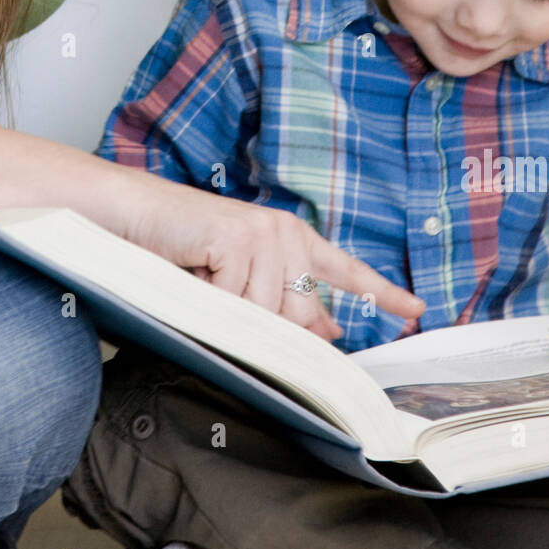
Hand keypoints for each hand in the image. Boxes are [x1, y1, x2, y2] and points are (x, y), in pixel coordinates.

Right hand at [120, 178, 425, 341]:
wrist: (133, 216)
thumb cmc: (179, 249)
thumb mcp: (238, 280)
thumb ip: (282, 301)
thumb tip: (326, 332)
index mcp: (292, 239)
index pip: (345, 269)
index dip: (382, 292)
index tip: (415, 310)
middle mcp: (286, 232)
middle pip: (299, 315)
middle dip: (266, 326)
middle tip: (225, 301)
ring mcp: (265, 233)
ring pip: (267, 315)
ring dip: (230, 313)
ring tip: (203, 281)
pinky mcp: (240, 238)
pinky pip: (238, 302)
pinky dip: (211, 301)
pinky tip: (195, 274)